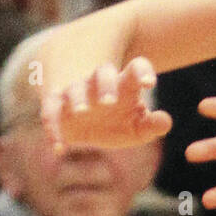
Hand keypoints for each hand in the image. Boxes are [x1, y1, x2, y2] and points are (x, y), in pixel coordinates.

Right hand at [41, 57, 172, 151]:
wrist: (83, 121)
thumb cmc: (117, 121)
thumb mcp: (137, 126)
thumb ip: (152, 124)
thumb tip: (165, 121)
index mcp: (124, 83)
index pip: (136, 68)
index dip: (142, 72)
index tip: (149, 84)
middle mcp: (98, 84)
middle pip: (102, 73)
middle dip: (106, 84)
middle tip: (110, 101)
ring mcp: (75, 93)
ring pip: (75, 89)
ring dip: (78, 98)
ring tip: (82, 111)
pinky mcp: (55, 108)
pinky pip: (50, 114)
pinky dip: (54, 129)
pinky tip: (60, 147)